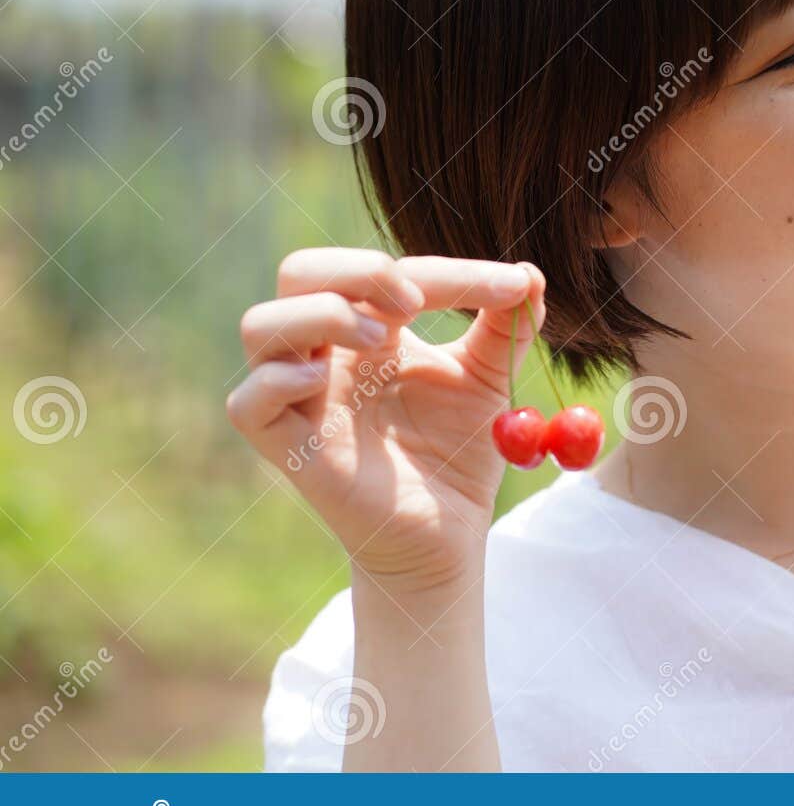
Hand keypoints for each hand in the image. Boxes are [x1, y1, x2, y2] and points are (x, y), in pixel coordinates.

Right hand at [226, 249, 543, 595]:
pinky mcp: (291, 451)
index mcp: (370, 329)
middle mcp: (328, 355)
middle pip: (301, 273)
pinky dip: (280, 381)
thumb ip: (507, 327)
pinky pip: (249, 404)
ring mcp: (304, 401)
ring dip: (320, 314)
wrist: (450, 535)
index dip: (451, 271)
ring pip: (261, 326)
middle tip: (415, 301)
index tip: (513, 286)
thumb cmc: (458, 453)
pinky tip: (326, 383)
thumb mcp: (490, 380)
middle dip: (358, 270)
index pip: (387, 273)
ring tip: (376, 339)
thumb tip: (532, 274)